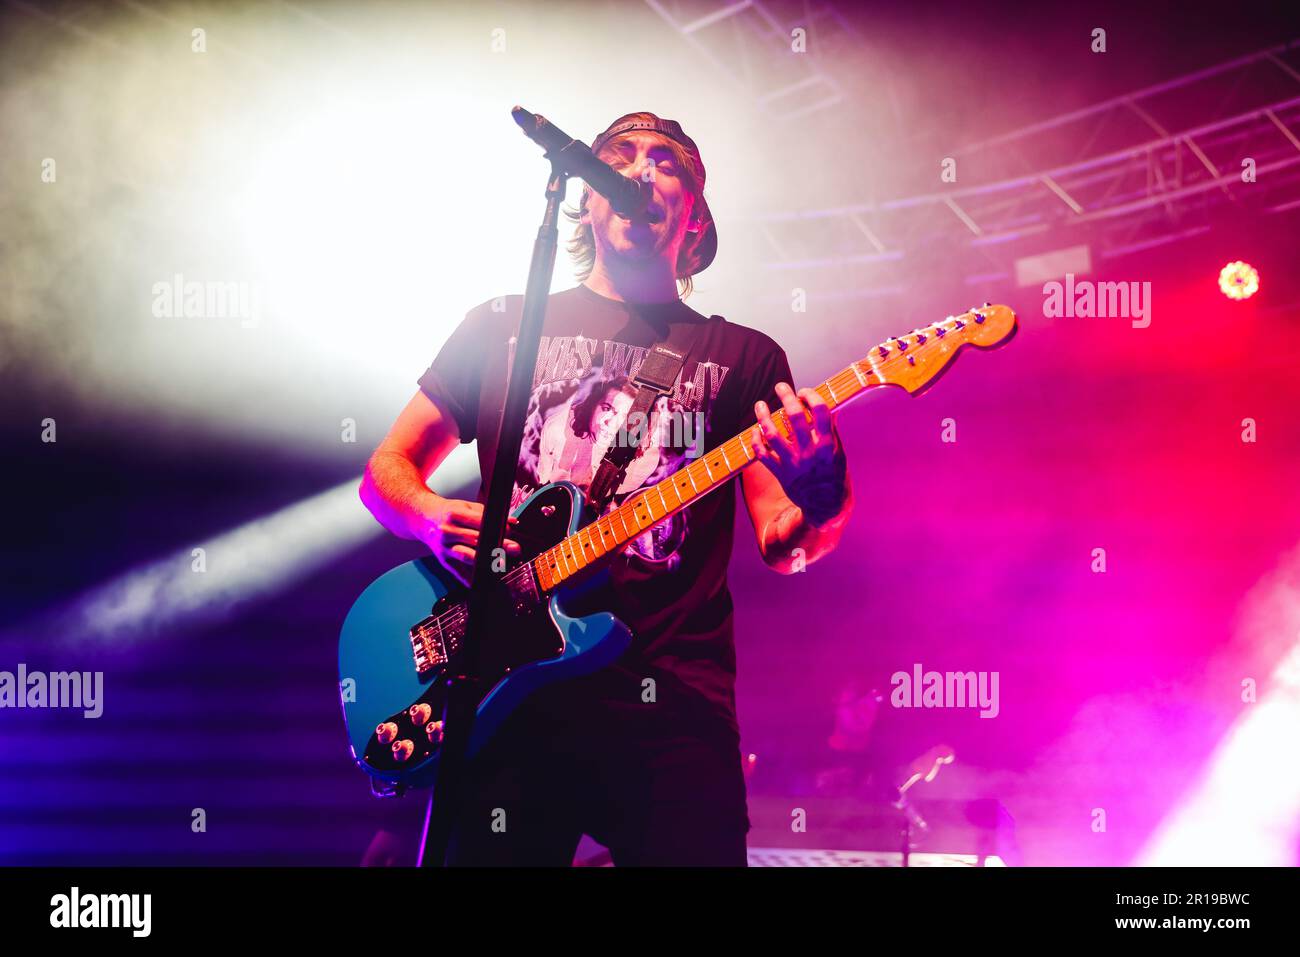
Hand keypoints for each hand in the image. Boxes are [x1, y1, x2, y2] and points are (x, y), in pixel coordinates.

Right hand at [418, 495, 520, 586]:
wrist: (423, 519)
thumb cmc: (448, 512)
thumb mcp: (466, 506)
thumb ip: (488, 514)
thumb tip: (511, 521)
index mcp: (454, 514)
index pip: (479, 522)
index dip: (496, 527)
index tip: (509, 531)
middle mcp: (447, 531)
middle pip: (476, 540)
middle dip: (497, 545)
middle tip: (514, 548)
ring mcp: (444, 547)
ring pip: (467, 556)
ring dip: (486, 561)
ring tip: (501, 563)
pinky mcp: (443, 560)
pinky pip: (458, 572)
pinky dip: (470, 578)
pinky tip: (482, 581)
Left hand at [749, 382, 847, 527]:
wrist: (826, 508)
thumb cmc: (835, 478)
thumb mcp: (840, 454)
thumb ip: (832, 433)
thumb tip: (829, 410)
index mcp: (827, 444)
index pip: (820, 411)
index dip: (811, 396)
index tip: (805, 391)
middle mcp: (809, 451)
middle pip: (795, 417)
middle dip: (786, 396)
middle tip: (780, 386)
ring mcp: (793, 462)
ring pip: (772, 433)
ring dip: (763, 416)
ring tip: (760, 404)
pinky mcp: (781, 473)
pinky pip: (763, 455)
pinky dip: (755, 441)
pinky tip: (754, 430)